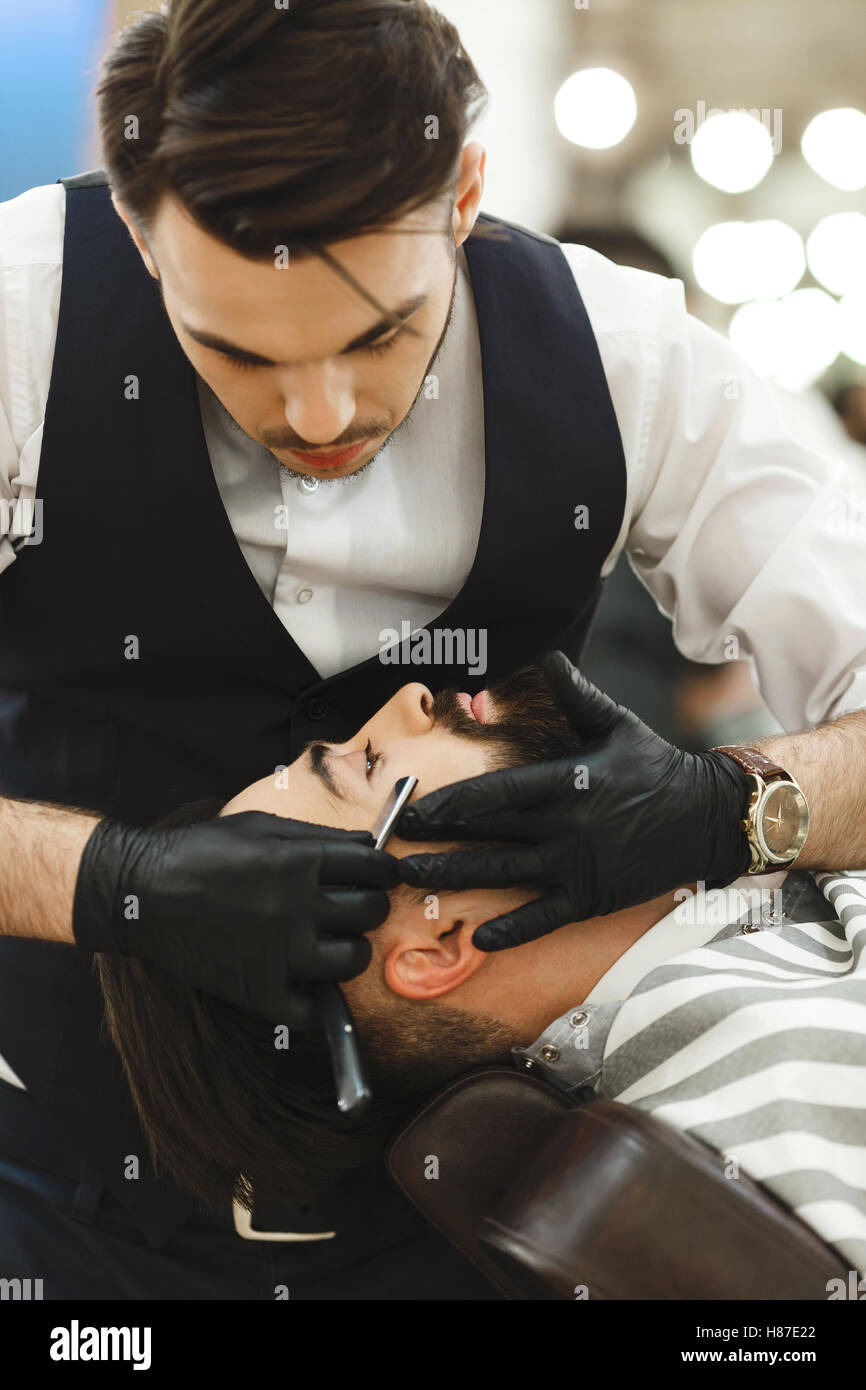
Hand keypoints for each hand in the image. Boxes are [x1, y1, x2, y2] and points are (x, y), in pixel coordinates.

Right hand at [72, 812, 398, 1025]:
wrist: (141, 892)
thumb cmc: (201, 851)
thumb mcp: (261, 826)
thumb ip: (318, 836)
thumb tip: (370, 845)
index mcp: (299, 861)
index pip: (373, 867)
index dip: (386, 870)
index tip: (384, 876)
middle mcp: (295, 907)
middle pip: (370, 913)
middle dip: (371, 906)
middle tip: (357, 906)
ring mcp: (278, 952)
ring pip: (352, 960)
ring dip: (351, 951)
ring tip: (334, 942)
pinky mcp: (258, 990)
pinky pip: (312, 1010)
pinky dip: (318, 1000)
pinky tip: (308, 980)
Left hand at [395, 650, 752, 949]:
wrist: (708, 815)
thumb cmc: (655, 765)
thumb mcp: (616, 724)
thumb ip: (577, 696)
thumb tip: (550, 656)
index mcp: (566, 781)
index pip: (496, 792)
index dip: (451, 802)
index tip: (413, 808)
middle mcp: (566, 826)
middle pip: (489, 834)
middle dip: (437, 841)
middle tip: (392, 847)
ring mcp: (577, 865)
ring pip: (504, 875)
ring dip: (455, 878)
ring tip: (413, 879)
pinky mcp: (592, 897)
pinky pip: (545, 918)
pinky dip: (512, 930)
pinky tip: (479, 939)